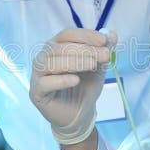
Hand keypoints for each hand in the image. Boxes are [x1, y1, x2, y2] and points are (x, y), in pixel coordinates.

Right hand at [29, 28, 115, 144]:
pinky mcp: (36, 92)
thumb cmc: (85, 87)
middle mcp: (44, 58)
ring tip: (92, 65)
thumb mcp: (98, 67)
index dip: (85, 35)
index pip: (67, 35)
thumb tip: (113, 35)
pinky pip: (45, 83)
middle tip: (104, 55)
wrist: (79, 114)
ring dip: (74, 62)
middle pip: (59, 47)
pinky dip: (61, 80)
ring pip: (50, 63)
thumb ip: (104, 51)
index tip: (104, 40)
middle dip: (85, 49)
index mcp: (56, 47)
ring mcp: (38, 75)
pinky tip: (75, 80)